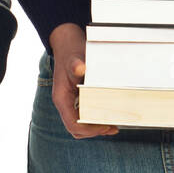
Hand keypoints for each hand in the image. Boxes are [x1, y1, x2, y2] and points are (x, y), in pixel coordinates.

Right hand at [48, 23, 117, 138]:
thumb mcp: (74, 57)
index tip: (104, 125)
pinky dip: (95, 118)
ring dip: (95, 127)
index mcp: (61, 98)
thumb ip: (76, 65)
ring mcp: (70, 100)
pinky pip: (84, 114)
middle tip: (111, 127)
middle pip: (77, 128)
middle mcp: (64, 102)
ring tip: (112, 125)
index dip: (89, 129)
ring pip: (80, 123)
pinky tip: (108, 115)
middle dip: (94, 131)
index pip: (73, 124)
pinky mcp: (77, 97)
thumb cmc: (70, 50)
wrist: (66, 41)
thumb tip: (80, 67)